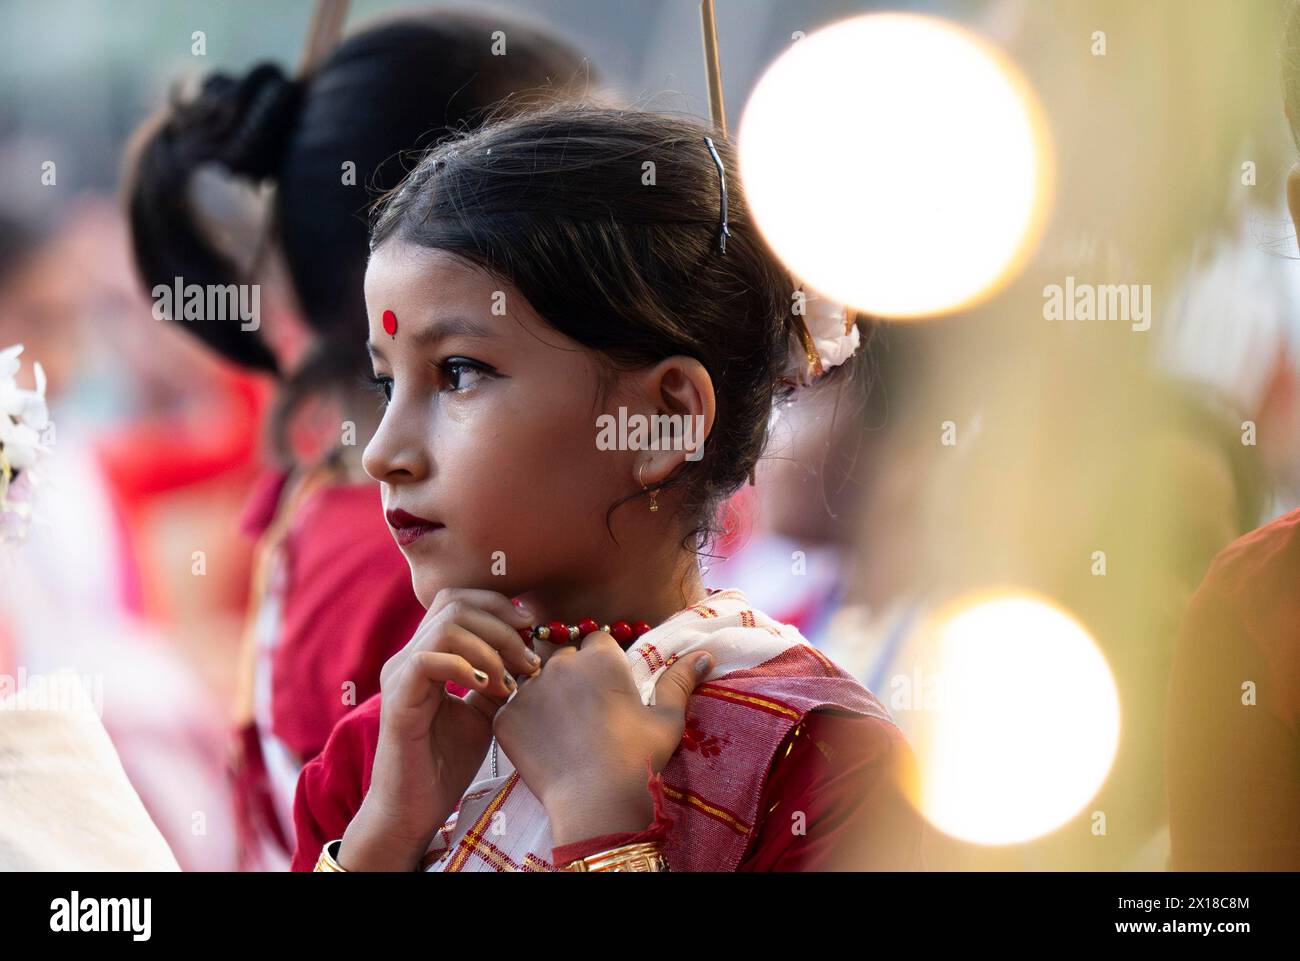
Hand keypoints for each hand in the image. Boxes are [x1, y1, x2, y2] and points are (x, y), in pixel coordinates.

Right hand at [338, 588, 538, 869]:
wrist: (414, 809)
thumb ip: (498, 678)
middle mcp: (409, 655)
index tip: (533, 630)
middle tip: (529, 657)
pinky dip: (466, 666)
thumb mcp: (484, 712)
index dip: (499, 606)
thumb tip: (531, 651)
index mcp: (428, 653)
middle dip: (502, 623)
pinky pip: (428, 659)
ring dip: (490, 646)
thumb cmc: (445, 763)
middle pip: (455, 603)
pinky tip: (488, 688)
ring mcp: (400, 673)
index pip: (459, 600)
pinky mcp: (398, 699)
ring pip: (446, 625)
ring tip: (511, 679)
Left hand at [491, 631, 712, 844]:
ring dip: (546, 695)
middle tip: (586, 711)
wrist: (596, 802)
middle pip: (563, 657)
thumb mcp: (667, 719)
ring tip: (563, 728)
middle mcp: (561, 664)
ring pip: (535, 680)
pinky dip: (525, 721)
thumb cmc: (638, 758)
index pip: (597, 640)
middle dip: (573, 675)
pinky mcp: (507, 716)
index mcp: (601, 657)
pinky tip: (543, 743)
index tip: (608, 687)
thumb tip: (703, 655)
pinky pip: (513, 708)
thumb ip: (680, 680)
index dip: (603, 661)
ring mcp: (529, 689)